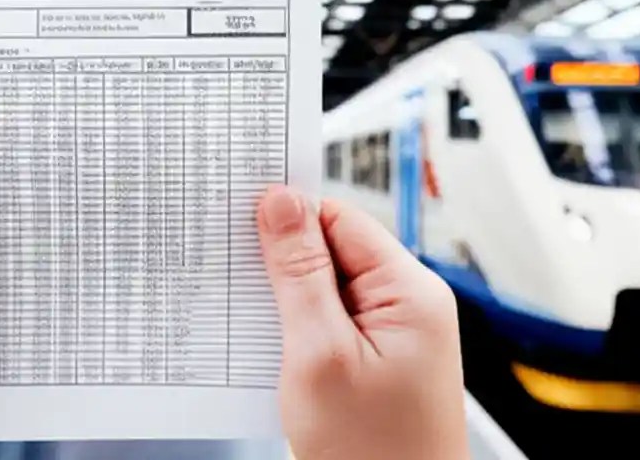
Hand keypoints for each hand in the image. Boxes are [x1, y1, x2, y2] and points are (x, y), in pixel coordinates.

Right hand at [256, 187, 467, 459]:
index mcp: (410, 291)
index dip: (288, 213)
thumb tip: (281, 203)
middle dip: (281, 260)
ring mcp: (396, 337)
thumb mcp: (320, 355)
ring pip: (328, 290)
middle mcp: (410, 306)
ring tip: (248, 319)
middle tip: (229, 269)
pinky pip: (332, 325)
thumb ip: (300, 274)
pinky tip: (270, 347)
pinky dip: (298, 330)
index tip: (237, 213)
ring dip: (286, 299)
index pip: (340, 218)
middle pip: (334, 251)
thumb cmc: (372, 453)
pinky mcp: (379, 363)